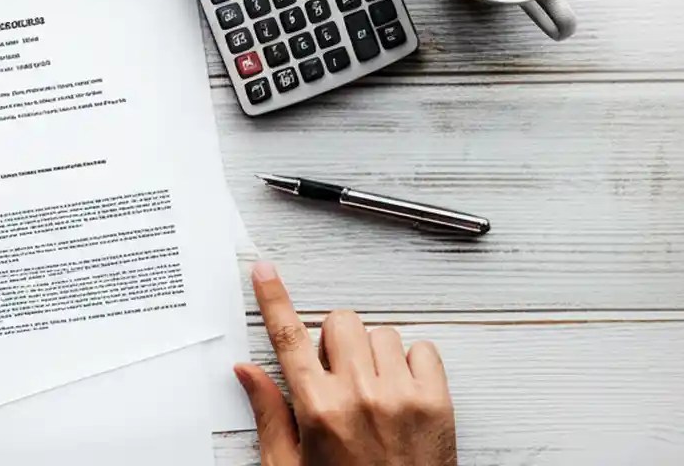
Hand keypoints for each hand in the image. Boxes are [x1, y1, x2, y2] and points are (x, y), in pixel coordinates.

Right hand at [234, 262, 456, 465]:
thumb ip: (270, 412)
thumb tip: (246, 371)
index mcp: (318, 409)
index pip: (288, 337)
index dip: (273, 298)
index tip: (264, 272)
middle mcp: (359, 396)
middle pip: (340, 322)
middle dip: (333, 340)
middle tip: (336, 372)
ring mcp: (401, 396)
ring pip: (381, 333)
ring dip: (372, 353)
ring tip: (372, 390)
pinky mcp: (437, 403)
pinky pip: (423, 349)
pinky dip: (412, 363)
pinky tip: (400, 392)